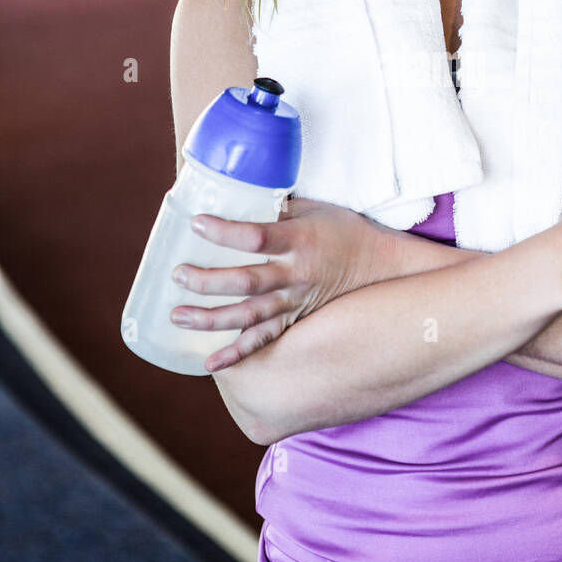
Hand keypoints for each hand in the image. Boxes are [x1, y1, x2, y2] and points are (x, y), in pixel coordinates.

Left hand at [169, 197, 389, 371]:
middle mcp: (295, 274)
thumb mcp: (316, 209)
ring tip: (178, 316)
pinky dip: (237, 354)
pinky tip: (210, 363)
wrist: (383, 268)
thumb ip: (278, 209)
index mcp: (299, 240)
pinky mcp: (296, 320)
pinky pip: (264, 341)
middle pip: (245, 281)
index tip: (196, 223)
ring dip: (211, 318)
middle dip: (207, 281)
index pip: (255, 237)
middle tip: (178, 274)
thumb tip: (238, 197)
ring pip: (248, 315)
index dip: (223, 231)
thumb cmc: (345, 232)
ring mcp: (296, 302)